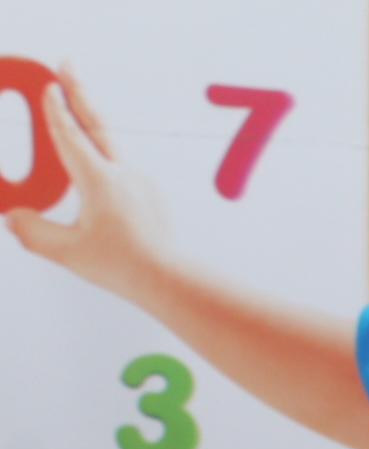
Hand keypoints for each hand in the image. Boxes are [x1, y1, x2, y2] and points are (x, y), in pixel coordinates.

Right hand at [6, 74, 178, 305]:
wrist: (169, 279)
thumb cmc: (125, 267)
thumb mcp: (67, 252)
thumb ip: (34, 232)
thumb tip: (13, 217)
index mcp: (99, 181)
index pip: (71, 137)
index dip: (56, 110)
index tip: (49, 87)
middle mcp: (123, 174)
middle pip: (97, 123)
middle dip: (79, 91)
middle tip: (67, 65)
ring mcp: (140, 182)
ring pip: (112, 142)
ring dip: (92, 119)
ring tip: (77, 100)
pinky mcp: (150, 194)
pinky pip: (122, 165)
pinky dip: (105, 152)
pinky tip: (96, 158)